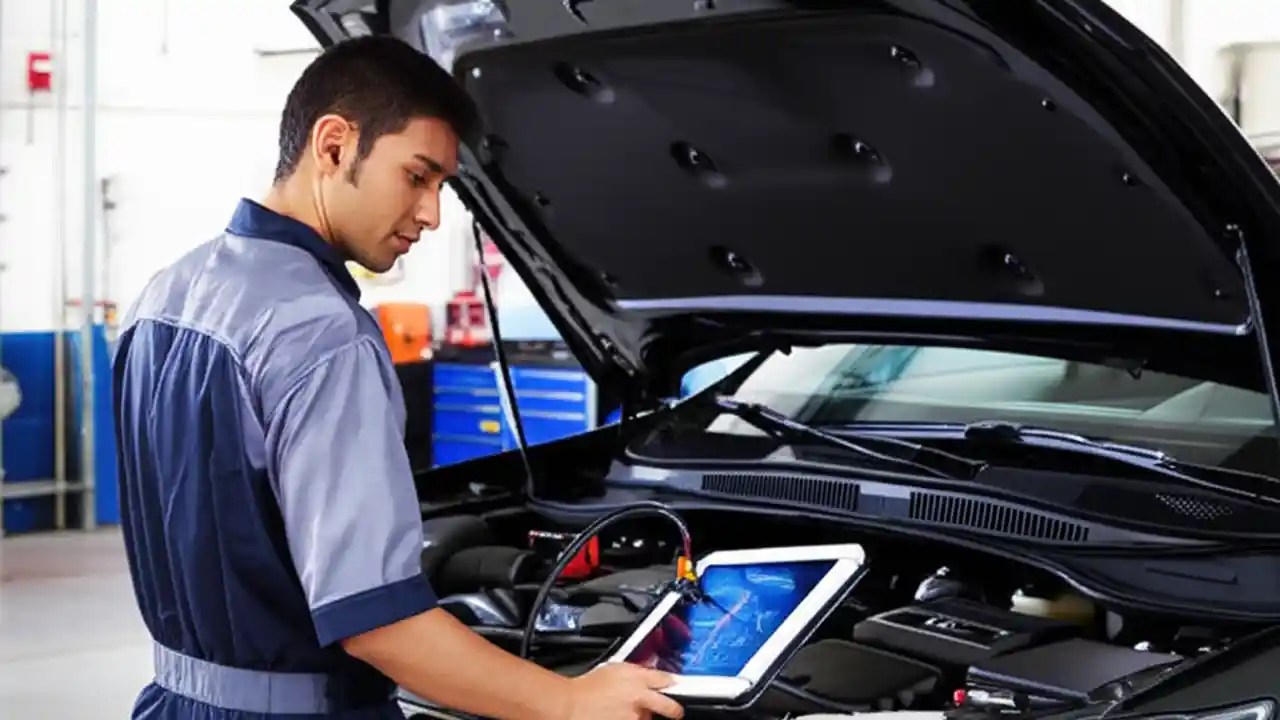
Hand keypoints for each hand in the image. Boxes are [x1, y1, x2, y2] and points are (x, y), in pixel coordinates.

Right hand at [562, 662, 684, 719]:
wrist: (571, 705)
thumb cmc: (587, 686)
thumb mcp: (614, 668)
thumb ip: (635, 671)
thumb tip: (649, 673)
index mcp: (637, 679)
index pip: (666, 680)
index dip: (671, 683)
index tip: (675, 686)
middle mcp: (640, 699)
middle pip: (671, 707)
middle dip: (675, 710)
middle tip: (675, 712)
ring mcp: (635, 717)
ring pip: (648, 718)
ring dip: (641, 716)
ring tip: (623, 711)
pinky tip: (617, 715)